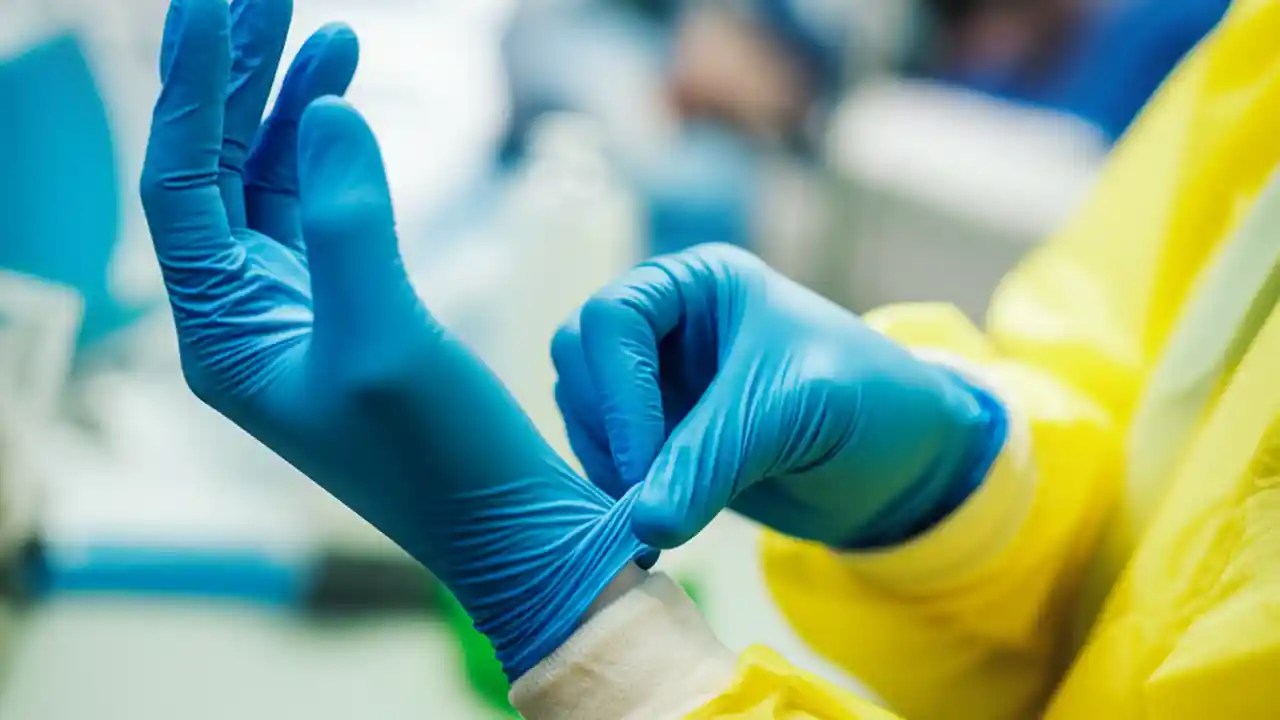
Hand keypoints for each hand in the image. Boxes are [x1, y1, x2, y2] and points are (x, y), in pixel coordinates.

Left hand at [140, 0, 644, 677]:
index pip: (180, 182)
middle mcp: (241, 321)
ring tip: (324, 28)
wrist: (511, 531)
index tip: (221, 2)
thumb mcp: (387, 340)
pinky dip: (328, 154)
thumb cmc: (444, 461)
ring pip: (266, 185)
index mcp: (222, 335)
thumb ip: (348, 220)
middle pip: (214, 172)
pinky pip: (316, 212)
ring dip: (286, 105)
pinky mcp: (346, 314)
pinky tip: (343, 106)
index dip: (195, 85)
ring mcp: (293, 316)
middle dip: (236, 79)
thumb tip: (319, 115)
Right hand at [553, 243, 1006, 548]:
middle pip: (580, 358)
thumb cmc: (868, 403)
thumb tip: (642, 524)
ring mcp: (659, 380)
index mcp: (698, 285)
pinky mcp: (661, 434)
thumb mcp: (791, 417)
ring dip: (606, 464)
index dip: (617, 392)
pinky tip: (655, 525)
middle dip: (604, 426)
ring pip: (583, 411)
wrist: (902, 463)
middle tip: (642, 491)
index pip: (613, 318)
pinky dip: (618, 491)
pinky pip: (606, 455)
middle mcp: (668, 324)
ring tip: (657, 514)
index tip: (646, 464)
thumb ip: (712, 461)